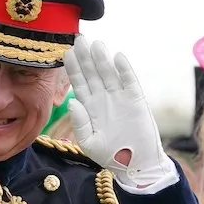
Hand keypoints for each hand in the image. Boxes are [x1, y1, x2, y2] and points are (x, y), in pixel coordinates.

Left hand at [63, 36, 177, 190]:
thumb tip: (73, 102)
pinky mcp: (136, 100)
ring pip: (109, 73)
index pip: (79, 83)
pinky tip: (117, 57)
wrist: (137, 165)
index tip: (66, 53)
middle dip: (85, 57)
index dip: (73, 69)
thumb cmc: (111, 156)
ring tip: (95, 43)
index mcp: (90, 108)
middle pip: (92, 74)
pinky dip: (124, 69)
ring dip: (102, 59)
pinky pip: (129, 81)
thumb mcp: (89, 143)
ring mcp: (120, 97)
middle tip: (78, 39)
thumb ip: (80, 124)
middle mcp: (103, 99)